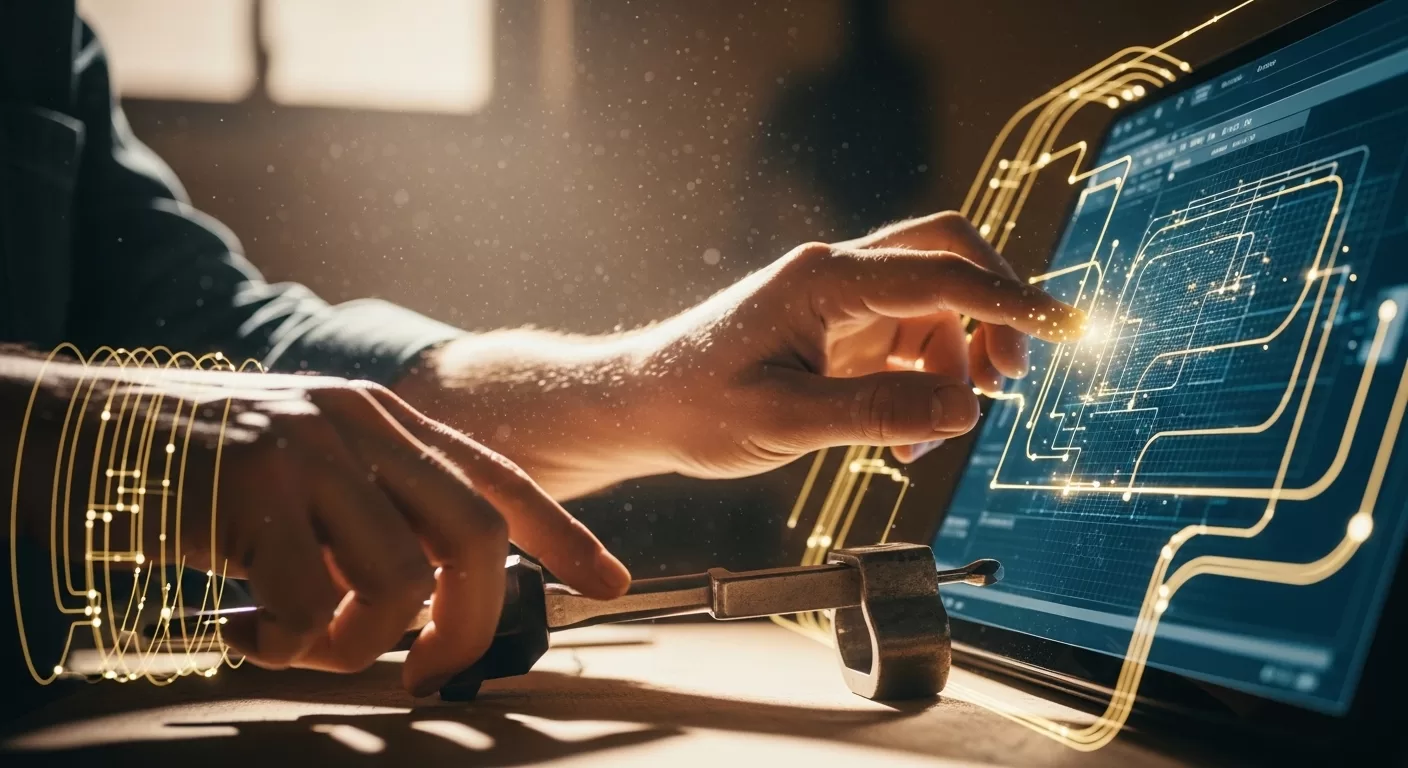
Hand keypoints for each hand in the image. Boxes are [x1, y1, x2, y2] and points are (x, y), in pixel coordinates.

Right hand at [3, 357, 629, 694]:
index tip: (611, 585)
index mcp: (384, 419)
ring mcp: (308, 450)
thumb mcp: (307, 468)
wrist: (78, 425)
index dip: (564, 536)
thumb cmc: (201, 465)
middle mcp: (360, 424)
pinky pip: (310, 608)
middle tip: (430, 677)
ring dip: (359, 645)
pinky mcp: (250, 487)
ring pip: (401, 582)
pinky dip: (288, 647)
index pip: (498, 479)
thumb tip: (430, 603)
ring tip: (298, 644)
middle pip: (475, 539)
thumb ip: (372, 514)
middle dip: (469, 627)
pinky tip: (241, 630)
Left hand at [400, 212, 1083, 495]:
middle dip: (992, 310)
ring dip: (953, 365)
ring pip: (931, 309)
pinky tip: (907, 439)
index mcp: (827, 280)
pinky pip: (904, 343)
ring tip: (937, 434)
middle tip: (1010, 376)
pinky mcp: (835, 332)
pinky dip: (922, 384)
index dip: (1011, 301)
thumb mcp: (787, 422)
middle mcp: (838, 277)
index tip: (1067, 329)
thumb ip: (878, 412)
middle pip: (945, 258)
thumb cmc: (697, 407)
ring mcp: (838, 302)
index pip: (941, 275)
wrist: (642, 407)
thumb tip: (966, 408)